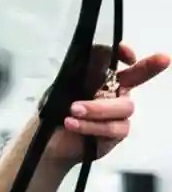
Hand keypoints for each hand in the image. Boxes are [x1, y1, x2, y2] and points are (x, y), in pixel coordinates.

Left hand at [45, 43, 169, 163]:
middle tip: (132, 61)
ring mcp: (119, 114)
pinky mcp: (116, 134)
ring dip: (97, 108)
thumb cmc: (57, 108)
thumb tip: (102, 52)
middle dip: (144, 68)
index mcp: (106, 78)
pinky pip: (114, 128)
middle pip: (136, 78)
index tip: (130, 55)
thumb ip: (87, 68)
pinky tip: (73, 123)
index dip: (131, 55)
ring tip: (73, 110)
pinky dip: (91, 125)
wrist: (48, 139)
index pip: (121, 59)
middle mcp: (116, 93)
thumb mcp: (65, 83)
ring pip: (124, 106)